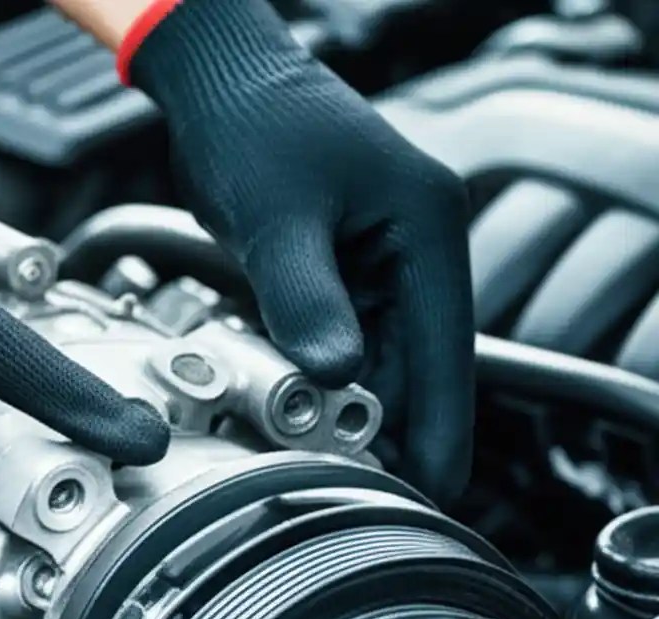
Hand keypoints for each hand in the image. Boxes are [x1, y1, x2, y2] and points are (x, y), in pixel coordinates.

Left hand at [130, 0, 473, 503]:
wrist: (216, 86)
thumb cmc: (255, 126)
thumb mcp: (279, 218)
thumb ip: (306, 298)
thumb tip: (336, 378)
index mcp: (427, 230)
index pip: (446, 349)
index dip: (440, 425)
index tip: (435, 490)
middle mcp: (412, 249)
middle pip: (411, 362)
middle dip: (384, 424)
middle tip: (353, 486)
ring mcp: (373, 259)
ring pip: (370, 356)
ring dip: (344, 404)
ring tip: (316, 460)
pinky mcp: (332, 267)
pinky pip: (333, 336)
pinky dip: (313, 373)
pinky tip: (289, 410)